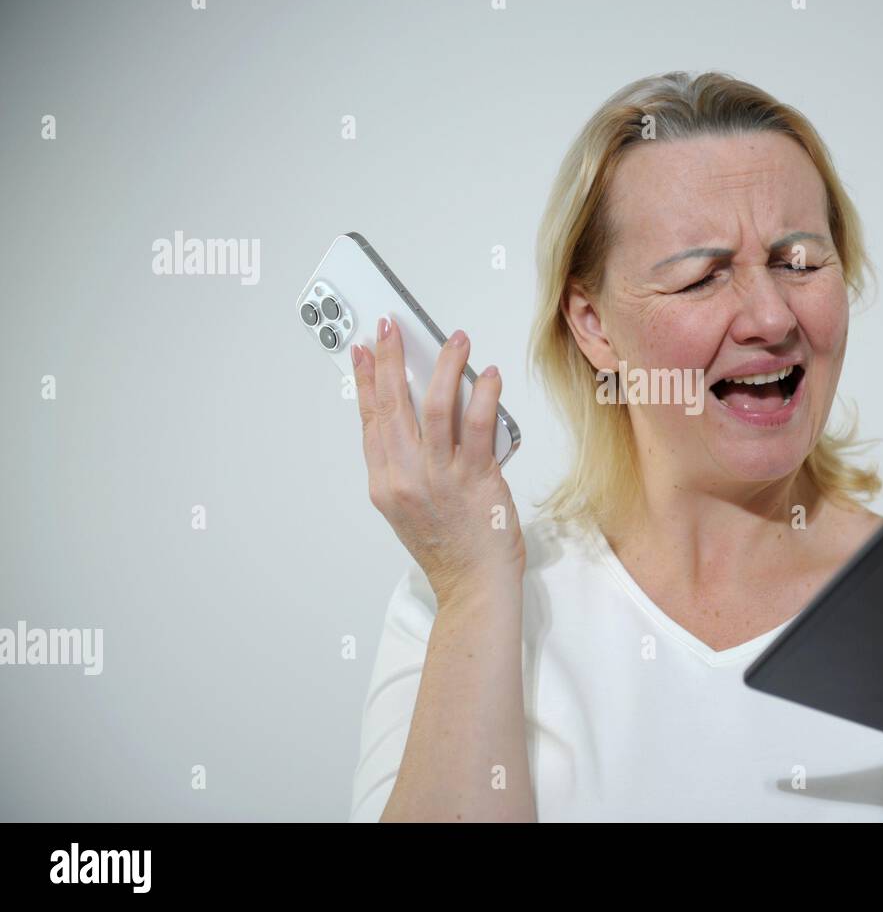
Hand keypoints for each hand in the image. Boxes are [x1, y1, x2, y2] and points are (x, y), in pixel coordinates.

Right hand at [352, 316, 525, 603]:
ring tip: (454, 340)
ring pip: (436, 406)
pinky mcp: (475, 477)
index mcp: (386, 483)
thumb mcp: (410, 507)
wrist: (475, 585)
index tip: (363, 350)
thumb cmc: (450, 549)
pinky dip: (484, 394)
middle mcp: (406, 476)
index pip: (370, 420)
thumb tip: (422, 418)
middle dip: (391, 359)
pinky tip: (489, 376)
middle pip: (393, 404)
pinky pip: (479, 425)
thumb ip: (409, 465)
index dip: (365, 380)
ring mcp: (440, 476)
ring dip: (444, 366)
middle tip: (392, 326)